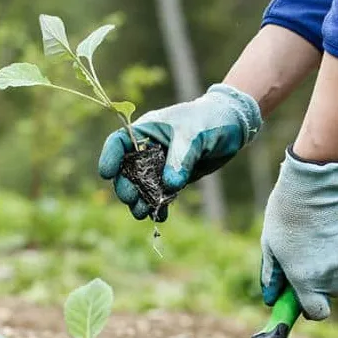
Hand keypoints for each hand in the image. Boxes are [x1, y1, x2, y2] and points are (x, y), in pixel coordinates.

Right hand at [98, 83, 261, 220]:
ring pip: (141, 187)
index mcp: (146, 131)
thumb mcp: (194, 135)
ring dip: (140, 201)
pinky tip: (161, 217)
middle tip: (132, 199)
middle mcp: (148, 149)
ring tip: (143, 213)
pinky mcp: (173, 178)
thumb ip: (180, 159)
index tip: (106, 174)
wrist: (232, 126)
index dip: (109, 157)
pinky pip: (161, 195)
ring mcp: (160, 166)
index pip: (119, 143)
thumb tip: (169, 185)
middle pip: (126, 171)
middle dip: (126, 187)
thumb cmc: (209, 120)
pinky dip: (159, 207)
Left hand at [260, 147, 337, 320]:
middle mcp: (330, 273)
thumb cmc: (285, 213)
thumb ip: (272, 275)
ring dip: (330, 264)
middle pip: (333, 293)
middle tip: (307, 267)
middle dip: (322, 286)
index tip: (303, 299)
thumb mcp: (269, 245)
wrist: (313, 183)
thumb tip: (272, 298)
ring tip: (314, 238)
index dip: (311, 309)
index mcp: (305, 278)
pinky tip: (326, 226)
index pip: (318, 312)